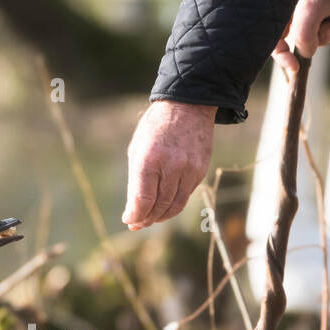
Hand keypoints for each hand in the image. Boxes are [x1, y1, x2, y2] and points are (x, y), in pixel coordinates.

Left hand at [122, 100, 216, 230]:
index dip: (135, 215)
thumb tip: (134, 210)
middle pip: (158, 207)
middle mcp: (171, 166)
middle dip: (146, 219)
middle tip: (137, 223)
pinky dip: (173, 204)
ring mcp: (188, 170)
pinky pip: (185, 196)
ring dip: (160, 216)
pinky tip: (164, 204)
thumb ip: (136, 180)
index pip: (143, 200)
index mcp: (149, 160)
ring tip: (150, 218)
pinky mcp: (200, 171)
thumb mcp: (137, 150)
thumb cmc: (155, 128)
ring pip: (174, 206)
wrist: (187, 106)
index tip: (129, 220)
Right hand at [274, 0, 329, 72]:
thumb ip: (302, 36)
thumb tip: (306, 53)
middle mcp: (301, 11)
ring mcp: (320, 13)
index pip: (275, 37)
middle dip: (317, 38)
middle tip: (327, 26)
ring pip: (321, 39)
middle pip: (302, 40)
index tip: (295, 66)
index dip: (282, 54)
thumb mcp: (310, 8)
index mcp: (287, 7)